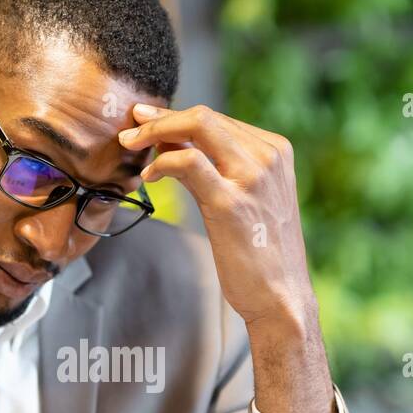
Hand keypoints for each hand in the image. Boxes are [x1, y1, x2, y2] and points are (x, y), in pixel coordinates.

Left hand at [118, 103, 313, 332]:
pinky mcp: (230, 202)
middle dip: (160, 118)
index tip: (148, 121)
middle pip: (204, 117)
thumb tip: (173, 145)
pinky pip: (188, 163)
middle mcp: (268, 157)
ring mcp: (252, 177)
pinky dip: (162, 162)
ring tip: (131, 145)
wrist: (281, 296)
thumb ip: (217, 169)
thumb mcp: (246, 199)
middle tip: (130, 127)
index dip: (176, 117)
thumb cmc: (261, 254)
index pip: (218, 119)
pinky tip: (149, 176)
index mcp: (275, 151)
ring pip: (197, 126)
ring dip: (155, 132)